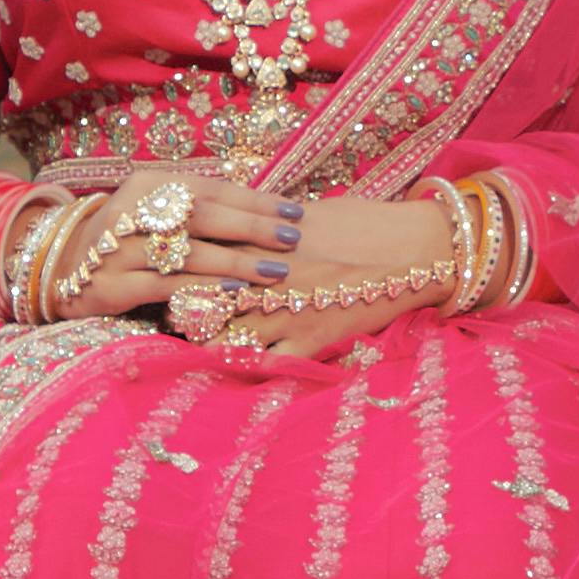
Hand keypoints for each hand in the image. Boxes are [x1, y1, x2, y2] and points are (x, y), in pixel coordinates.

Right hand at [23, 161, 307, 319]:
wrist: (63, 268)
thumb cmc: (131, 238)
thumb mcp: (158, 209)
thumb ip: (202, 206)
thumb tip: (268, 207)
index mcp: (148, 184)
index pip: (211, 189)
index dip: (255, 200)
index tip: (294, 212)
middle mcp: (131, 211)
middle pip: (202, 216)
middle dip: (252, 227)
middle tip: (292, 238)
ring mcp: (118, 249)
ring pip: (187, 252)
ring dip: (237, 262)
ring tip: (275, 271)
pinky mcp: (112, 285)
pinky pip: (167, 286)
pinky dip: (203, 288)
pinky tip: (235, 293)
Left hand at [174, 192, 482, 358]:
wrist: (416, 249)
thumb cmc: (364, 223)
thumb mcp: (306, 214)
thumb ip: (263, 225)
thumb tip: (230, 223)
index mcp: (265, 238)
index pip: (202, 254)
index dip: (176, 264)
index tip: (161, 270)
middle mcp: (269, 276)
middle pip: (203, 295)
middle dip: (180, 305)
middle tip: (163, 310)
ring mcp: (288, 312)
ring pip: (225, 334)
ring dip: (207, 337)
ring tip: (193, 339)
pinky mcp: (312, 341)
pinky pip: (266, 365)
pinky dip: (247, 365)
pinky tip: (234, 364)